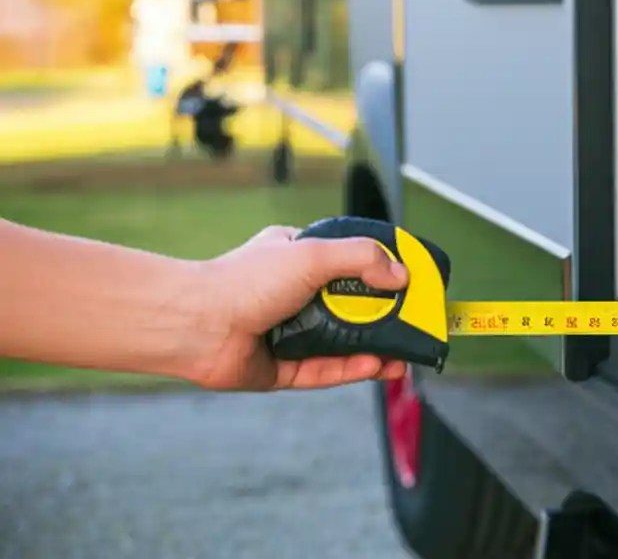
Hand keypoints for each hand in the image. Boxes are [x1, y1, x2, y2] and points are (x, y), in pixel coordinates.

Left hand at [184, 225, 409, 390]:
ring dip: (375, 348)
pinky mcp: (281, 368)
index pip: (350, 262)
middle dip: (385, 316)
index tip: (412, 282)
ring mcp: (287, 333)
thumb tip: (402, 276)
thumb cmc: (246, 280)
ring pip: (341, 343)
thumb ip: (362, 260)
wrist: (194, 325)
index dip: (382, 272)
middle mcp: (294, 295)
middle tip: (417, 323)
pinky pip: (324, 370)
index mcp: (298, 258)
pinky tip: (380, 366)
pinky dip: (352, 369)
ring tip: (406, 354)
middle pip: (351, 306)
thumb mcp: (312, 253)